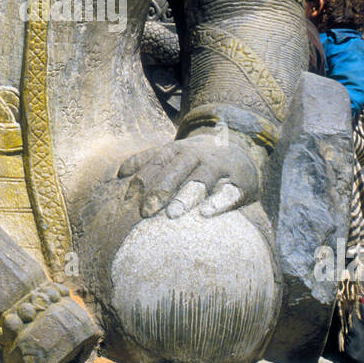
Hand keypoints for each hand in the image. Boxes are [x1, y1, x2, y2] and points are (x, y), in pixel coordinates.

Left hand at [117, 134, 260, 218]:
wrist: (243, 148)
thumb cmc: (198, 159)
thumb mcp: (174, 153)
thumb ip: (148, 161)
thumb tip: (120, 174)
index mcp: (177, 150)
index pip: (156, 162)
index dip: (142, 180)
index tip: (128, 202)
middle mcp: (197, 155)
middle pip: (176, 170)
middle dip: (160, 190)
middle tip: (145, 212)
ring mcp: (219, 167)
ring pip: (201, 179)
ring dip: (186, 195)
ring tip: (172, 214)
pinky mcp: (240, 182)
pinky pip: (230, 192)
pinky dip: (219, 202)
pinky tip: (206, 213)